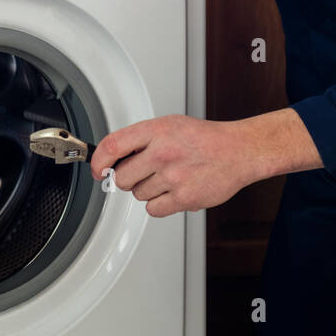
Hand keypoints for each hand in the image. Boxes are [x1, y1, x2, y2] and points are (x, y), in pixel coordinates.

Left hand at [88, 114, 259, 217]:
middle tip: (145, 172)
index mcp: (157, 130)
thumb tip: (111, 159)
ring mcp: (174, 176)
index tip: (97, 170)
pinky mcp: (184, 198)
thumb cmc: (203, 139)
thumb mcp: (169, 125)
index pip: (112, 146)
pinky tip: (173, 191)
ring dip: (148, 190)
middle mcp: (163, 152)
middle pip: (121, 178)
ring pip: (137, 195)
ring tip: (168, 177)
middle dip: (128, 178)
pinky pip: (153, 210)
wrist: (238, 151)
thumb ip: (140, 139)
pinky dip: (160, 205)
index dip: (98, 161)